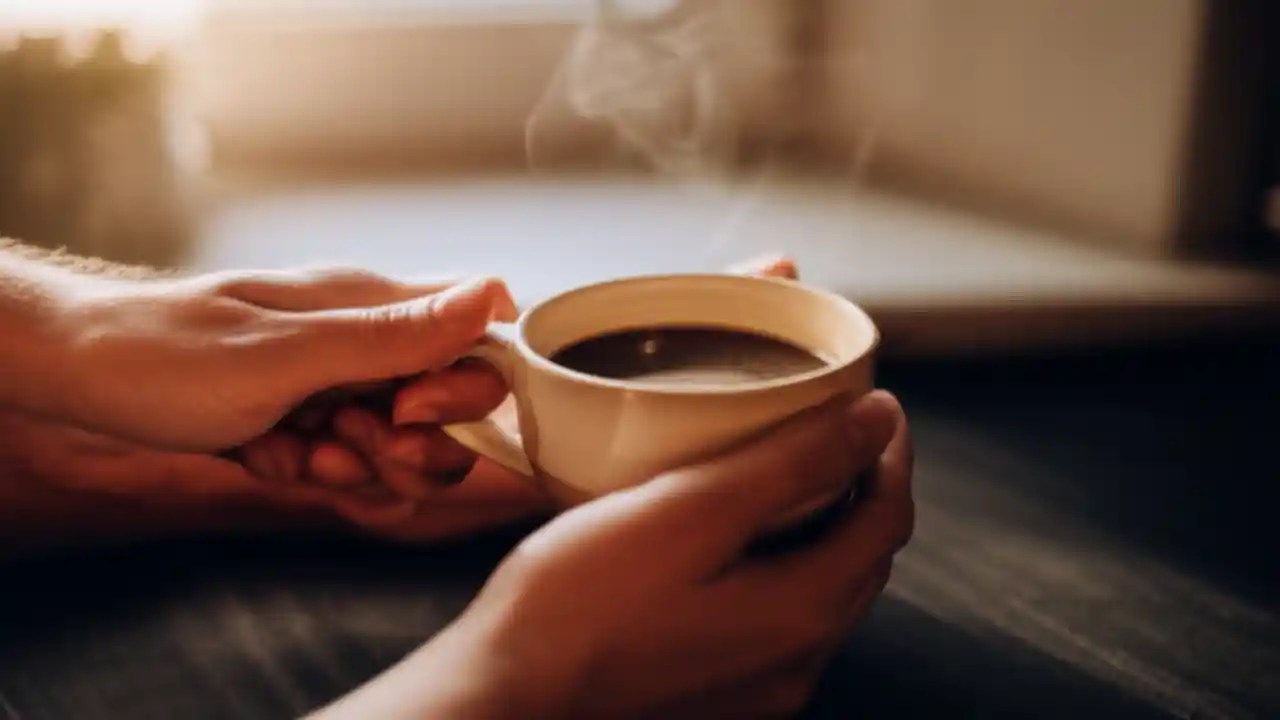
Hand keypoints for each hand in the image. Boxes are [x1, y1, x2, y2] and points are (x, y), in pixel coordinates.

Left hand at [53, 269, 515, 451]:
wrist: (77, 376)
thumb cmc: (168, 354)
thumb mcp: (288, 353)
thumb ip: (395, 336)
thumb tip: (494, 296)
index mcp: (371, 306)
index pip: (480, 338)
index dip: (468, 388)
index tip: (406, 411)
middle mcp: (364, 342)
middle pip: (449, 409)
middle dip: (410, 449)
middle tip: (343, 444)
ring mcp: (336, 382)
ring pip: (401, 447)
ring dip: (355, 469)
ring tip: (296, 453)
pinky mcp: (308, 420)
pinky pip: (345, 464)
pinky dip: (309, 471)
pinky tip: (265, 455)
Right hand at [316, 390, 912, 718]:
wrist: (505, 693)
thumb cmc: (579, 601)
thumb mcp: (690, 509)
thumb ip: (791, 464)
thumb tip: (876, 422)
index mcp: (804, 612)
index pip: (887, 518)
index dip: (890, 453)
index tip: (875, 408)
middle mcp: (797, 663)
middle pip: (863, 560)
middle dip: (862, 490)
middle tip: (838, 433)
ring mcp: (758, 690)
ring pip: (823, 593)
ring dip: (825, 532)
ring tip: (791, 476)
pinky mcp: (717, 697)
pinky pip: (777, 623)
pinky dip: (782, 570)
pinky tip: (737, 544)